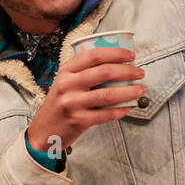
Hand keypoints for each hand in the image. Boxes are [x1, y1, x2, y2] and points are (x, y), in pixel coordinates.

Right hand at [25, 46, 145, 151]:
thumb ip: (83, 72)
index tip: (131, 55)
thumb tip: (117, 65)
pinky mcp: (79, 120)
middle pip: (104, 72)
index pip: (94, 55)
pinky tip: (128, 107)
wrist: (43, 131)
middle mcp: (68, 84)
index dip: (116, 53)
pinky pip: (107, 114)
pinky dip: (121, 110)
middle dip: (128, 70)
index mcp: (66, 71)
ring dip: (129, 91)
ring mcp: (73, 103)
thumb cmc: (59, 104)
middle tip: (140, 72)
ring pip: (109, 94)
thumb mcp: (64, 82)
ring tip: (140, 89)